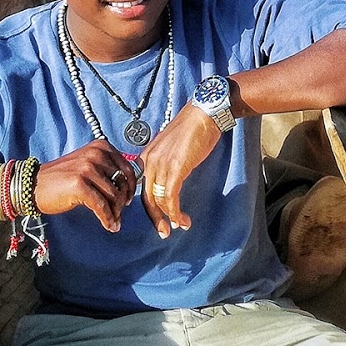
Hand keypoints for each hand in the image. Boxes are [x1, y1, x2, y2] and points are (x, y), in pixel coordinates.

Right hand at [34, 140, 137, 231]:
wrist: (34, 184)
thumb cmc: (61, 178)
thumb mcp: (86, 164)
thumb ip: (105, 169)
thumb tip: (127, 187)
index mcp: (100, 147)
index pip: (127, 168)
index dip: (131, 186)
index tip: (129, 198)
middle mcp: (96, 154)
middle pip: (121, 183)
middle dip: (123, 202)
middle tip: (119, 213)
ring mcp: (87, 169)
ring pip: (114, 196)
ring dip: (116, 213)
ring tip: (114, 222)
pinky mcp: (80, 185)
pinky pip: (101, 206)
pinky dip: (108, 218)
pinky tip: (110, 226)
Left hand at [140, 104, 221, 237]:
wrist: (203, 114)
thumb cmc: (193, 128)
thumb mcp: (173, 147)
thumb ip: (167, 162)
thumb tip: (172, 179)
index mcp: (147, 156)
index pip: (141, 188)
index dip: (149, 206)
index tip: (158, 218)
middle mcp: (149, 161)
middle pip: (147, 198)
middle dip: (156, 218)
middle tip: (164, 231)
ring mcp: (161, 165)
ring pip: (159, 200)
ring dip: (170, 217)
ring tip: (180, 226)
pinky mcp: (175, 169)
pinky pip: (170, 198)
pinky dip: (176, 212)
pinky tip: (183, 219)